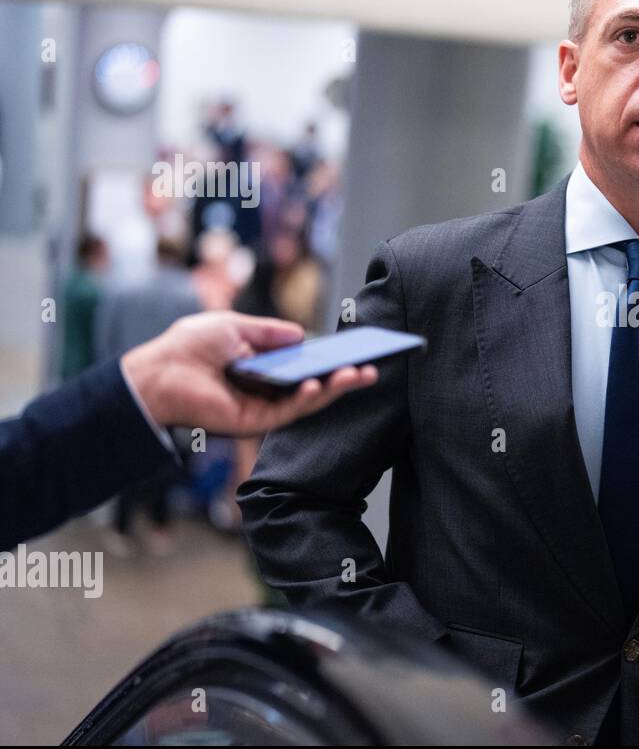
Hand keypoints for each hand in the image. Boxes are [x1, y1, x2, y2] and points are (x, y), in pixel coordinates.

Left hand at [121, 311, 378, 436]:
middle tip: (371, 367)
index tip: (358, 350)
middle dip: (344, 377)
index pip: (307, 365)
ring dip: (335, 389)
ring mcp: (263, 408)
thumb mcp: (235, 326)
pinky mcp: (253, 422)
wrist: (157, 371)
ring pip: (308, 401)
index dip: (332, 359)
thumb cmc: (188, 347)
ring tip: (357, 374)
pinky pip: (288, 411)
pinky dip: (307, 399)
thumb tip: (302, 335)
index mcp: (264, 367)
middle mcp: (268, 390)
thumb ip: (269, 331)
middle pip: (315, 385)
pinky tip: (320, 385)